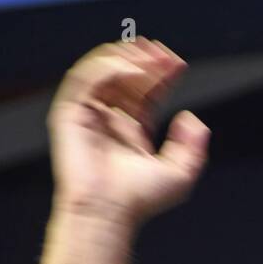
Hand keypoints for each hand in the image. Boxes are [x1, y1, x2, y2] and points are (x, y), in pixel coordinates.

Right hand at [47, 36, 209, 227]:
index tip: (177, 64)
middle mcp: (109, 121)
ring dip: (125, 59)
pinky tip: (127, 66)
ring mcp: (88, 115)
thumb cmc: (139, 200)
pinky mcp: (69, 114)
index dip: (160, 76)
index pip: (145, 93)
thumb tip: (193, 118)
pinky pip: (84, 80)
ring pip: (103, 74)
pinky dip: (104, 68)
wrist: (108, 211)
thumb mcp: (180, 175)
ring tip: (146, 56)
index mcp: (131, 131)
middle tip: (162, 52)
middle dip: (144, 62)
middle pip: (126, 79)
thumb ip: (193, 148)